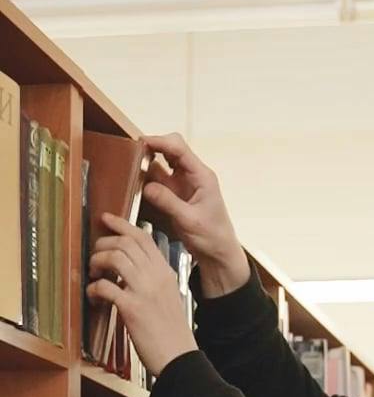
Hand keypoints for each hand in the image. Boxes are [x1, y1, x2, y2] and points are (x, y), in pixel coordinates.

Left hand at [87, 218, 199, 378]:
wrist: (179, 358)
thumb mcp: (169, 297)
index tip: (106, 219)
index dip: (121, 224)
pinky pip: (105, 286)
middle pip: (126, 242)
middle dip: (104, 242)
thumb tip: (129, 271)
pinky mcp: (132, 309)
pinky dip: (94, 288)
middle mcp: (156, 277)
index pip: (143, 237)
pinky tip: (94, 296)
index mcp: (165, 272)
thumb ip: (153, 280)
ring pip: (115, 257)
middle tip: (95, 255)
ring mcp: (144, 291)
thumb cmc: (171, 332)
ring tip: (94, 273)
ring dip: (97, 261)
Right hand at [141, 134, 249, 296]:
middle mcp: (193, 175)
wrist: (218, 254)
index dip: (160, 141)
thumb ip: (169, 202)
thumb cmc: (212, 237)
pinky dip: (148, 177)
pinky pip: (160, 179)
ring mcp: (184, 184)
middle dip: (153, 147)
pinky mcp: (177, 194)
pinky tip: (137, 180)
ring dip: (149, 161)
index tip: (141, 142)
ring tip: (132, 165)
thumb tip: (146, 186)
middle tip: (133, 152)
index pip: (180, 149)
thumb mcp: (189, 221)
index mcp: (202, 176)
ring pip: (164, 162)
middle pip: (171, 149)